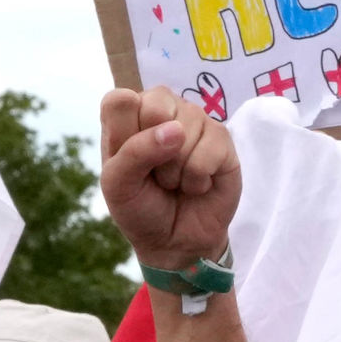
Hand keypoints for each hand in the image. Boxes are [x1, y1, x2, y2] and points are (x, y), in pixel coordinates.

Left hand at [98, 86, 241, 274]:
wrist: (175, 241)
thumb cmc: (140, 207)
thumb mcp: (118, 185)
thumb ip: (135, 152)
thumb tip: (176, 130)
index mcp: (127, 115)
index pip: (121, 100)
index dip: (125, 133)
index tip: (128, 160)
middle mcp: (162, 110)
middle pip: (157, 104)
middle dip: (155, 151)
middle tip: (155, 172)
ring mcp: (195, 122)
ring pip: (186, 128)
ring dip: (178, 169)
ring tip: (176, 181)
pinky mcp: (223, 140)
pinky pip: (212, 148)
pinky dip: (198, 177)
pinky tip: (196, 184)